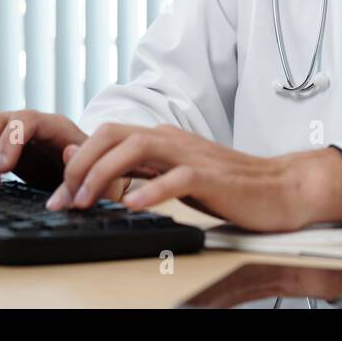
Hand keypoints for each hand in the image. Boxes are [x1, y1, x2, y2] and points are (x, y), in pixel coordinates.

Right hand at [0, 109, 89, 194]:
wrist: (77, 173)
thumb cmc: (84, 172)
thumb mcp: (89, 170)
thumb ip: (82, 163)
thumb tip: (69, 153)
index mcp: (55, 125)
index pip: (26, 120)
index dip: (10, 142)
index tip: (3, 170)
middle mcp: (28, 120)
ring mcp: (8, 126)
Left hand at [48, 123, 341, 231]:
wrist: (283, 186)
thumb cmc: (229, 186)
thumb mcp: (175, 176)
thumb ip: (138, 171)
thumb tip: (93, 170)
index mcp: (162, 139)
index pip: (108, 136)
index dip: (78, 162)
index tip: (59, 195)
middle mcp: (172, 140)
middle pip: (114, 135)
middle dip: (82, 165)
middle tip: (64, 199)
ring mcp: (192, 155)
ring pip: (137, 149)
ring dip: (105, 174)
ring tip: (87, 201)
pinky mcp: (212, 177)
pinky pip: (176, 178)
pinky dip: (151, 190)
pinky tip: (134, 205)